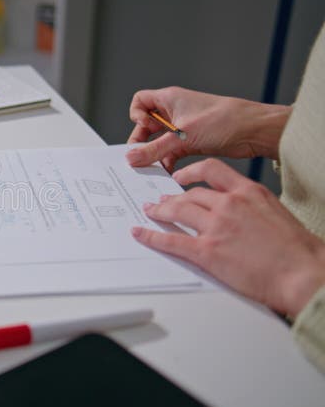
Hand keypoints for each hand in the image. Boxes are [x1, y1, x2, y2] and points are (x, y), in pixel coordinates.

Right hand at [126, 87, 288, 171]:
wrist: (254, 131)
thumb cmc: (224, 120)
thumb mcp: (182, 136)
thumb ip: (154, 149)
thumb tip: (131, 157)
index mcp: (169, 99)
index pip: (140, 102)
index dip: (136, 115)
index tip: (144, 128)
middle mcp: (174, 112)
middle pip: (146, 126)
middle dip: (142, 142)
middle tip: (140, 157)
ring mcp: (182, 128)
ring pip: (158, 141)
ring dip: (154, 155)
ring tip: (153, 168)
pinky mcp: (191, 142)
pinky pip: (171, 152)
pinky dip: (167, 162)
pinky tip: (168, 172)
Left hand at [131, 158, 324, 316]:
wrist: (303, 273)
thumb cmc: (297, 250)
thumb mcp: (276, 213)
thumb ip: (253, 206)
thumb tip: (240, 210)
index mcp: (248, 192)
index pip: (211, 171)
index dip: (191, 172)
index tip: (181, 177)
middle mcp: (229, 205)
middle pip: (190, 194)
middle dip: (172, 198)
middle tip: (161, 202)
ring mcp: (216, 227)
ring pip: (178, 211)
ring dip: (160, 211)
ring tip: (151, 212)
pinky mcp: (207, 251)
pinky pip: (172, 240)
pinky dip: (152, 236)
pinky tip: (141, 233)